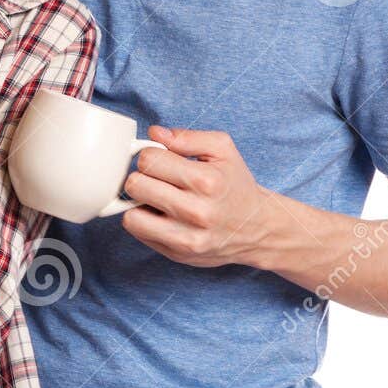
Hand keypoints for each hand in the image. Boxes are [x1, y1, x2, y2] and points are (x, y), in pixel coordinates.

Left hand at [121, 126, 279, 268]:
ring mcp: (186, 237)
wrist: (257, 228)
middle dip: (142, 177)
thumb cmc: (236, 186)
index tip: (160, 160)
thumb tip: (155, 133)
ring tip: (155, 198)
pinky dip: (143, 221)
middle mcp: (196, 211)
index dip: (151, 155)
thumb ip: (188, 137)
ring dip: (138, 203)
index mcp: (206, 180)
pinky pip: (139, 233)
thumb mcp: (223, 150)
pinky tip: (160, 215)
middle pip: (135, 185)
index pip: (149, 160)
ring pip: (130, 215)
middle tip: (156, 179)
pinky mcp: (177, 254)